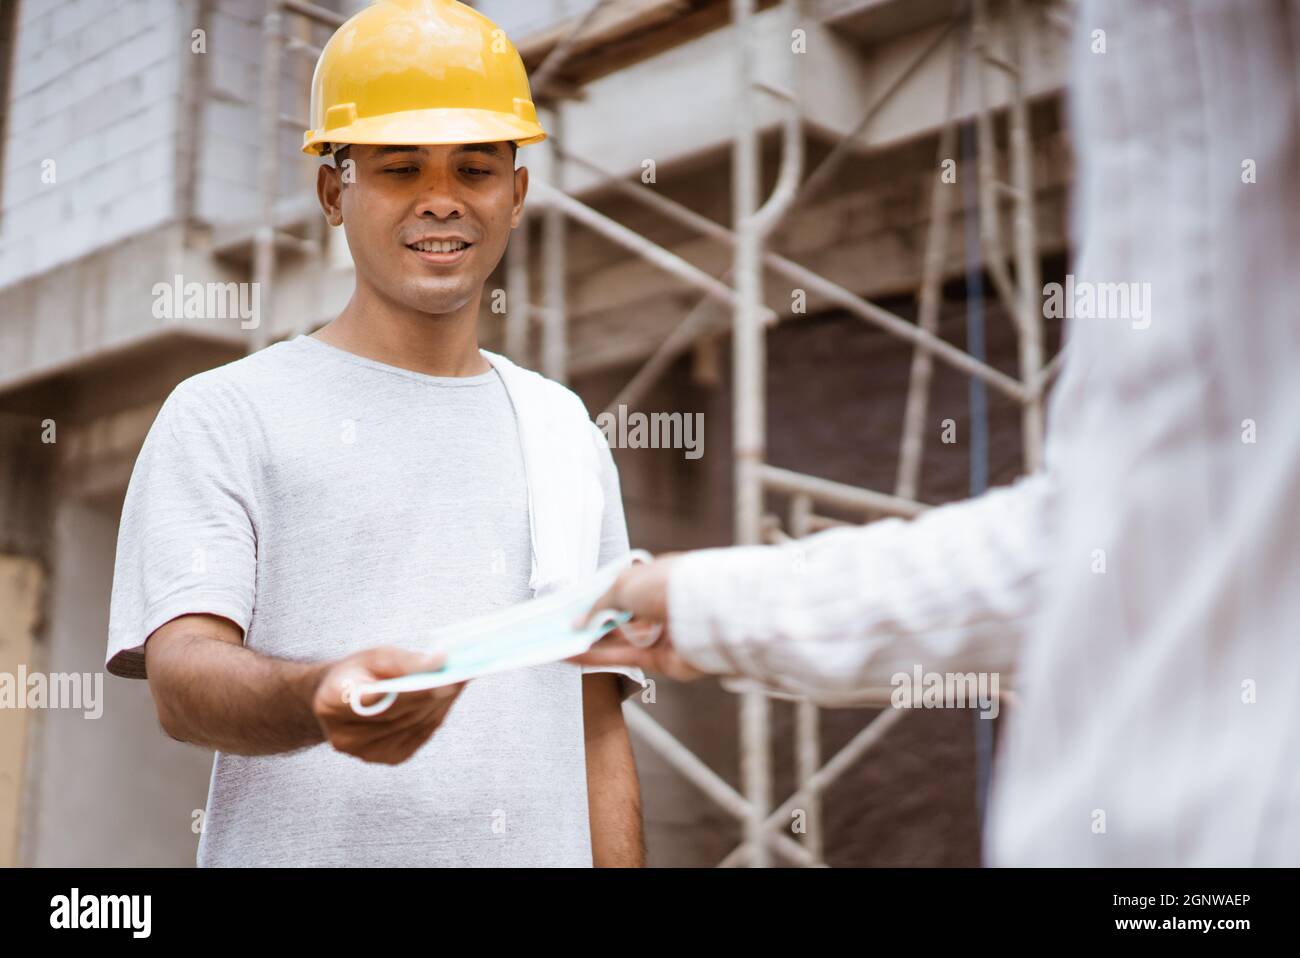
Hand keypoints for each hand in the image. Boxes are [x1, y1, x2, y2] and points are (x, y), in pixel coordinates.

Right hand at [312, 646, 464, 764]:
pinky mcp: (387, 758)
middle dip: (436, 694)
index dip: (413, 693)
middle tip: (465, 674)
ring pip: (416, 726)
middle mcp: (346, 736)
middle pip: (402, 714)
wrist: (340, 700)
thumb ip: (405, 660)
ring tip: (461, 679)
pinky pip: (421, 735)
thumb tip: (441, 662)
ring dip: (442, 703)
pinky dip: (437, 714)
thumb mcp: (375, 656)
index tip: (445, 681)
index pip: (377, 700)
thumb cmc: (359, 672)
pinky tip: (447, 697)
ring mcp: (367, 753)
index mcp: (332, 702)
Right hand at [570, 555, 709, 682]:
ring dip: (589, 642)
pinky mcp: (660, 660)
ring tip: (559, 643)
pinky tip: (572, 656)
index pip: (622, 590)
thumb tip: (579, 621)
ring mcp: (661, 635)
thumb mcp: (623, 585)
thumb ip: (598, 605)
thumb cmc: (667, 585)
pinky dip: (597, 658)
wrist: (704, 610)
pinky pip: (623, 658)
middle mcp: (659, 607)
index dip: (598, 599)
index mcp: (655, 580)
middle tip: (562, 628)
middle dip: (591, 623)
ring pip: (619, 640)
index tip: (573, 607)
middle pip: (619, 618)